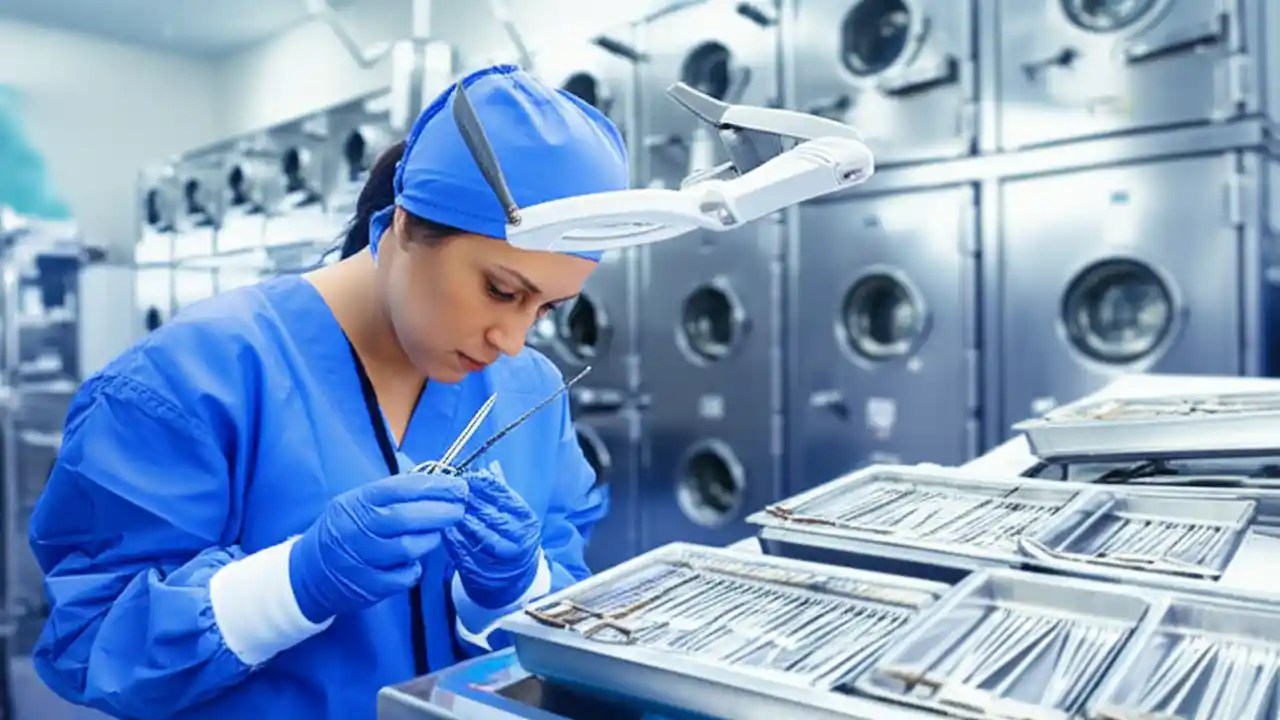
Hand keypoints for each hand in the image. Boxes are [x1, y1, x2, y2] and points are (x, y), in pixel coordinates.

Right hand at [289, 472, 468, 622]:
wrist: (309, 573)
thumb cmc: (345, 530)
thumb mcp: (358, 502)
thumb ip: (393, 493)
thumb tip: (438, 482)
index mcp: (357, 502)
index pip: (401, 488)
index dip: (434, 486)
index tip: (458, 486)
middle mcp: (357, 529)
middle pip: (406, 518)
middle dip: (440, 512)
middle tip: (460, 509)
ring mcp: (361, 559)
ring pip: (408, 548)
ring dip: (430, 539)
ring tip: (439, 533)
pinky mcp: (368, 587)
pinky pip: (403, 577)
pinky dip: (415, 568)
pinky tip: (417, 560)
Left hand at [444, 470, 541, 608]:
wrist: (514, 579)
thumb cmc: (511, 537)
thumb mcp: (514, 513)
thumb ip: (501, 490)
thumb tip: (490, 467)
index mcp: (527, 520)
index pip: (506, 498)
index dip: (486, 486)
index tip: (469, 477)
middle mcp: (519, 539)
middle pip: (492, 516)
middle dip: (470, 502)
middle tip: (453, 491)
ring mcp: (502, 559)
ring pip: (479, 536)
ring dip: (461, 520)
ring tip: (446, 508)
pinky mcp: (484, 573)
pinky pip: (465, 554)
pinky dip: (453, 541)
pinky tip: (444, 530)